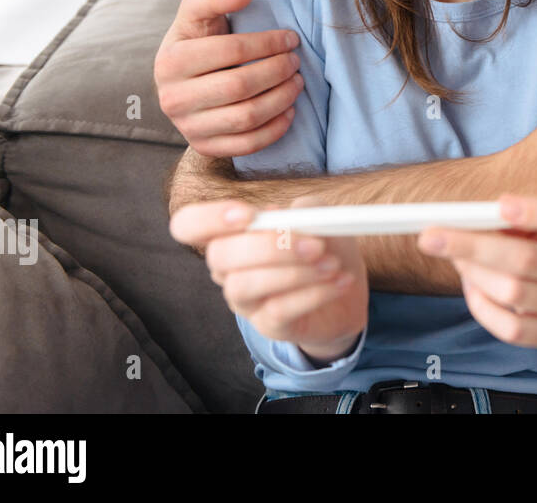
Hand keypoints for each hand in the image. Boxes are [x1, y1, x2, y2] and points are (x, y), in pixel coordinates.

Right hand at [154, 0, 303, 156]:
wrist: (183, 82)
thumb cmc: (197, 41)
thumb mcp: (197, 13)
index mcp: (170, 61)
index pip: (231, 50)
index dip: (268, 43)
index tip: (290, 39)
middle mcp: (173, 98)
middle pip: (240, 85)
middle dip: (277, 71)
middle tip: (296, 61)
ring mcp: (187, 127)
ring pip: (246, 117)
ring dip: (282, 98)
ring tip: (297, 82)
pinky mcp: (203, 147)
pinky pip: (247, 145)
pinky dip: (276, 129)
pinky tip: (289, 110)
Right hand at [168, 197, 367, 360]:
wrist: (347, 287)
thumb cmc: (324, 245)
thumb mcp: (320, 217)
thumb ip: (304, 210)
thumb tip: (286, 217)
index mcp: (232, 234)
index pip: (189, 224)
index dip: (208, 218)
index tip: (248, 215)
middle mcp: (229, 269)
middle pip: (218, 256)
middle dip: (268, 247)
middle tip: (315, 245)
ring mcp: (245, 301)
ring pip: (243, 286)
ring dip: (293, 272)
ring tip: (332, 264)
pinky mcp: (268, 325)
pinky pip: (278, 310)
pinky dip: (314, 293)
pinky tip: (340, 281)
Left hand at [417, 196, 536, 347]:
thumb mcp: (534, 218)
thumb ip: (505, 216)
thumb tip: (459, 219)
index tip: (499, 205)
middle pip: (530, 258)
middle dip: (476, 246)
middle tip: (432, 237)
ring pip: (514, 291)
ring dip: (474, 273)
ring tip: (457, 258)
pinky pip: (511, 327)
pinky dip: (482, 306)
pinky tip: (473, 287)